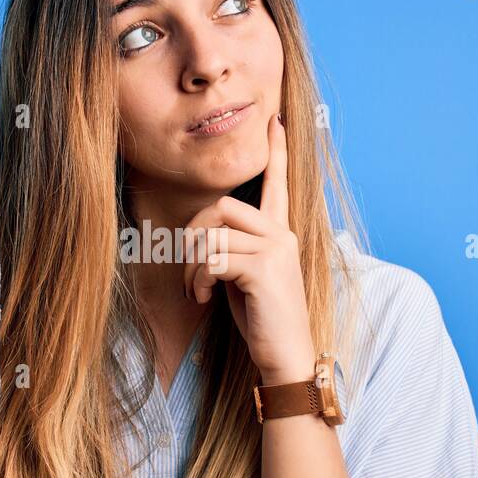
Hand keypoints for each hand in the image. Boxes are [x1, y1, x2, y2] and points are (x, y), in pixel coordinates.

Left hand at [181, 111, 316, 384]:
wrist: (286, 355)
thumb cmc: (261, 318)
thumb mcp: (243, 276)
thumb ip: (232, 249)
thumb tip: (200, 238)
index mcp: (279, 234)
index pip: (278, 184)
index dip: (275, 152)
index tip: (274, 121)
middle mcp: (282, 235)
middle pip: (222, 206)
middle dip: (193, 236)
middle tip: (191, 272)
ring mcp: (276, 250)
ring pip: (211, 236)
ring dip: (192, 268)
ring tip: (199, 292)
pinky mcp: (264, 270)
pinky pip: (213, 259)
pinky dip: (200, 280)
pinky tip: (206, 299)